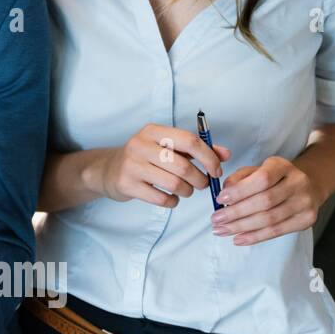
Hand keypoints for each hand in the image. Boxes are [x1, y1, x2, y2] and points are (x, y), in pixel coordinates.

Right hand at [95, 123, 230, 207]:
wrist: (108, 170)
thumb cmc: (146, 157)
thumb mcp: (168, 147)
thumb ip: (197, 149)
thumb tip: (226, 154)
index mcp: (153, 131)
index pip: (189, 140)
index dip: (209, 157)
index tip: (216, 170)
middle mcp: (140, 145)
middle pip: (183, 166)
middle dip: (200, 179)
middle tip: (202, 184)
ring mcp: (131, 165)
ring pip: (174, 184)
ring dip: (188, 191)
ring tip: (186, 190)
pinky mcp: (126, 184)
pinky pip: (162, 199)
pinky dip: (174, 202)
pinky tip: (172, 198)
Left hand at [211, 156, 325, 244]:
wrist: (307, 187)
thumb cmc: (273, 179)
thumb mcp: (254, 171)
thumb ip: (238, 179)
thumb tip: (224, 195)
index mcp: (282, 166)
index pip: (262, 179)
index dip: (240, 191)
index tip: (220, 199)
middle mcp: (298, 183)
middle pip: (265, 201)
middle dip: (236, 213)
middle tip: (215, 219)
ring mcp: (305, 202)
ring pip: (270, 219)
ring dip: (242, 227)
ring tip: (222, 230)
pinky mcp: (307, 220)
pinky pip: (277, 231)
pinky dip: (255, 237)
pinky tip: (238, 239)